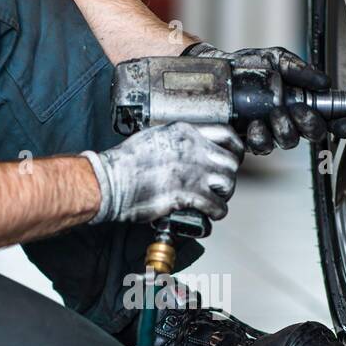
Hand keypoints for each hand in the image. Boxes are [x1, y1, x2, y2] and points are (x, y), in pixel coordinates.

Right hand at [83, 122, 244, 224]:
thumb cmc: (125, 162)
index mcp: (184, 132)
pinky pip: (216, 205)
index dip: (234, 149)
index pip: (226, 134)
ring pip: (228, 183)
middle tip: (220, 184)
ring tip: (215, 199)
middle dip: (228, 176)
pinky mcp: (187, 195)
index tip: (232, 157)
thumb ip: (174, 140)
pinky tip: (211, 213)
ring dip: (224, 194)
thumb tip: (185, 150)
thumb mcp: (154, 137)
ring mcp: (192, 172)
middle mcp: (193, 149)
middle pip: (230, 162)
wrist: (111, 181)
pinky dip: (217, 212)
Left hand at [185, 42, 345, 153]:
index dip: (341, 124)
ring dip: (285, 129)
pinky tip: (255, 125)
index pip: (329, 117)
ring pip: (289, 142)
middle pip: (313, 134)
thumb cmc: (250, 65)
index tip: (344, 123)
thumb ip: (299, 68)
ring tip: (274, 113)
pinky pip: (263, 147)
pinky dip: (261, 137)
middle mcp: (291, 119)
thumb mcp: (277, 58)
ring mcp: (272, 131)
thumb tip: (323, 82)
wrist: (220, 71)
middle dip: (310, 124)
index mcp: (303, 101)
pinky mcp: (252, 139)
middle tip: (299, 110)